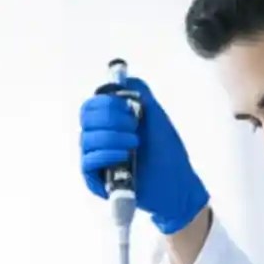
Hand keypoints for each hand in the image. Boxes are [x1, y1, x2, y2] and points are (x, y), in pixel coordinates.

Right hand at [79, 77, 209, 234]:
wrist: (177, 185)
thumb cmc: (168, 154)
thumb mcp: (157, 117)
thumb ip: (140, 95)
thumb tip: (125, 78)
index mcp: (110, 124)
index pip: (92, 105)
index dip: (107, 102)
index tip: (129, 108)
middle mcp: (99, 139)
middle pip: (86, 118)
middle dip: (111, 118)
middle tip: (134, 126)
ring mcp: (97, 159)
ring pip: (87, 138)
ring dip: (112, 137)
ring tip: (135, 143)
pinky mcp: (97, 180)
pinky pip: (87, 162)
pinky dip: (105, 154)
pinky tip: (124, 156)